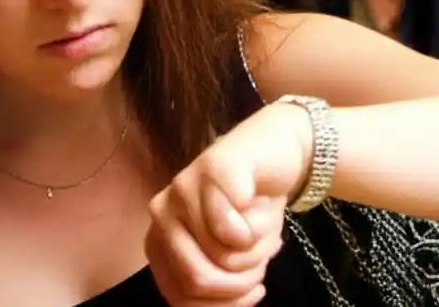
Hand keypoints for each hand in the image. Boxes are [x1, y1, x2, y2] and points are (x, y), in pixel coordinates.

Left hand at [146, 103, 311, 305]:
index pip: (179, 297)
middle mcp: (162, 211)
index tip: (252, 295)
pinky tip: (266, 210)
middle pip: (197, 278)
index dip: (222, 306)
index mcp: (160, 237)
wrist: (278, 147)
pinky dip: (259, 227)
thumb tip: (223, 306)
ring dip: (256, 252)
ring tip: (267, 233)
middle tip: (263, 268)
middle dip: (240, 284)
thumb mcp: (235, 253)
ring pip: (221, 253)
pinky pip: (235, 223)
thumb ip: (217, 279)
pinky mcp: (214, 168)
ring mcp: (184, 185)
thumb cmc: (252, 205)